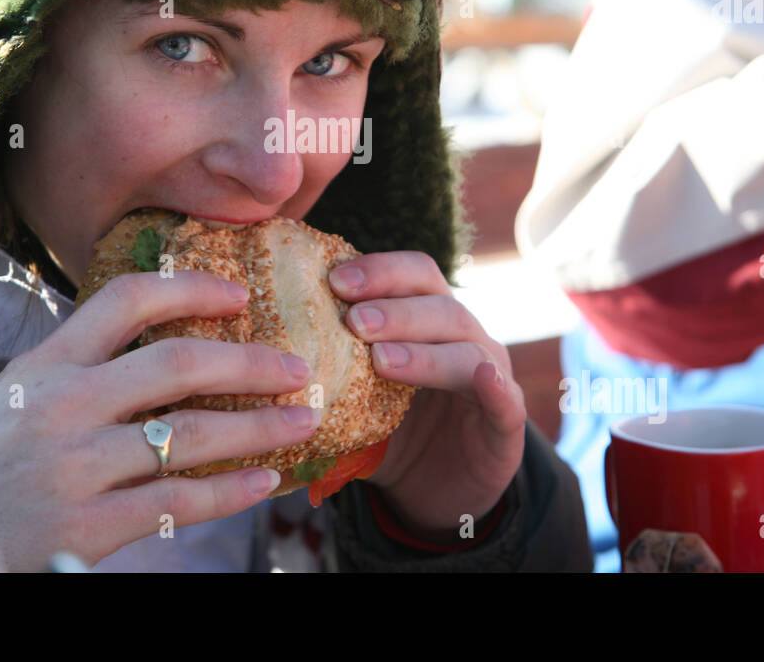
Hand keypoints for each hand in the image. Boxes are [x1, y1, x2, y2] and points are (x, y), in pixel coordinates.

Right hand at [0, 271, 318, 570]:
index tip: (239, 294)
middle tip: (297, 367)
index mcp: (44, 364)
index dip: (191, 288)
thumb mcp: (12, 396)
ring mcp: (76, 467)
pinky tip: (263, 482)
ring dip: (259, 428)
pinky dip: (229, 492)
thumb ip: (76, 368)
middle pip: (177, 363)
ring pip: (191, 434)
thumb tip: (155, 343)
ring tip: (301, 422)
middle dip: (250, 362)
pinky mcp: (87, 527)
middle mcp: (63, 405)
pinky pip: (178, 502)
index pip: (127, 299)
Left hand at [328, 252, 526, 542]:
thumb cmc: (389, 431)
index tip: (334, 280)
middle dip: (394, 308)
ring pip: (466, 349)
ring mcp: (492, 375)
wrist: (436, 492)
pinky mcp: (506, 422)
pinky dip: (494, 385)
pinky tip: (483, 377)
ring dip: (423, 350)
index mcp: (428, 318)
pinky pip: (504, 399)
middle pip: (439, 304)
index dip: (378, 271)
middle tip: (353, 320)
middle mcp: (465, 336)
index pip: (412, 274)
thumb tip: (257, 348)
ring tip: (381, 359)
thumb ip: (324, 368)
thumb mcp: (353, 397)